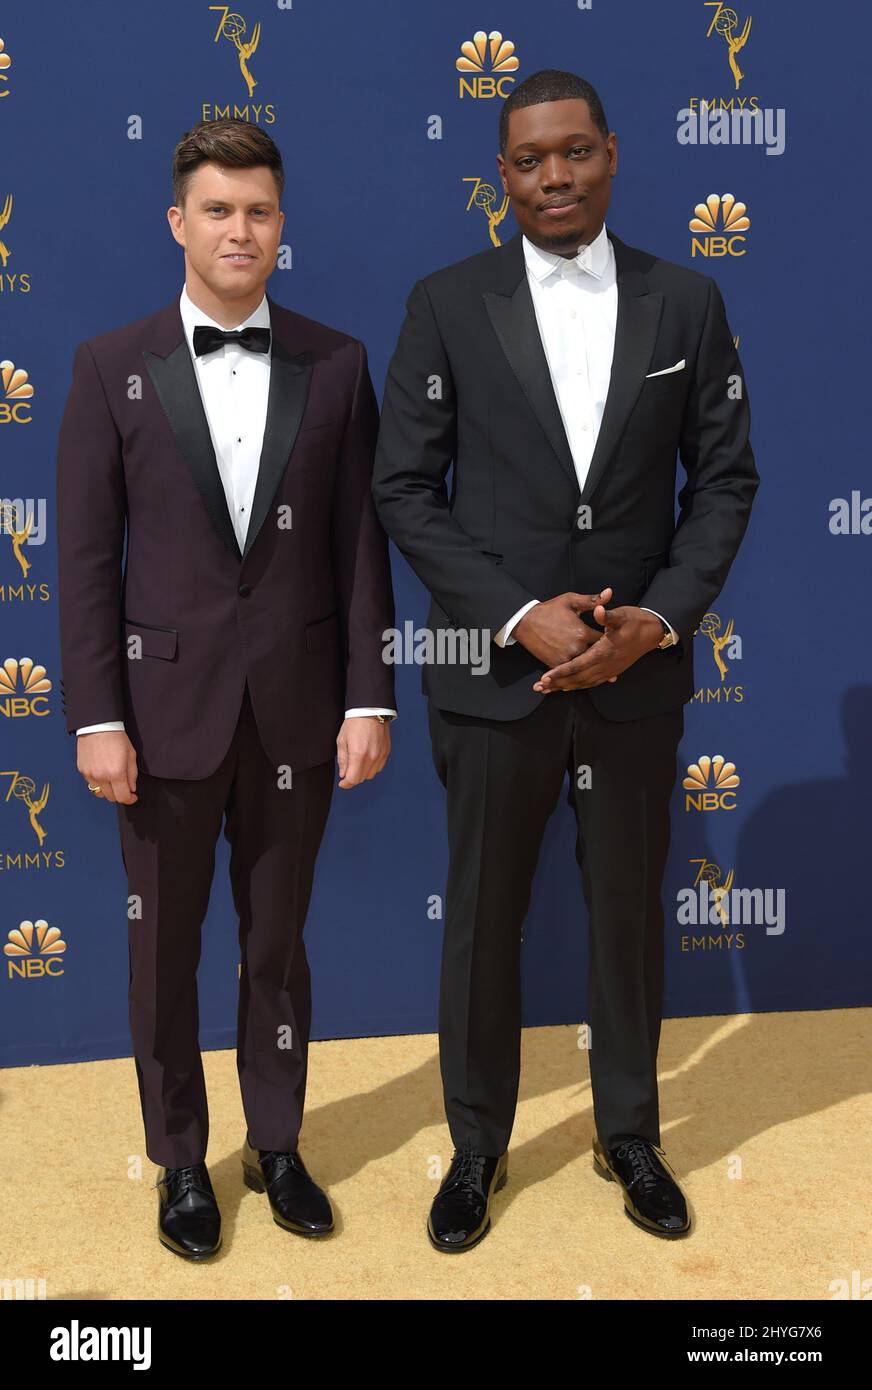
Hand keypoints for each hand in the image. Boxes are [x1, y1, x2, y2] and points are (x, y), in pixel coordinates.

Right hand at [76, 730, 138, 803]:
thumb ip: (132, 774)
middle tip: (124, 787)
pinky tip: (102, 773)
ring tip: (112, 780)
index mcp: (116, 773)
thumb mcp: (131, 755)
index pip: (123, 797)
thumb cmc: (116, 738)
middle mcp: (101, 777)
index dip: (130, 799)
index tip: (132, 797)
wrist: (98, 726)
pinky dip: (98, 782)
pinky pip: (91, 783)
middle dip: (119, 794)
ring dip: (108, 791)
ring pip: (100, 793)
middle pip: (111, 798)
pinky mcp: (82, 770)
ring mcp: (90, 774)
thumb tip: (131, 788)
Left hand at [336, 716, 391, 788]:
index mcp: (358, 754)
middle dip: (353, 778)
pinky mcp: (386, 752)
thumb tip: (343, 774)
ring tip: (357, 764)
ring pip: (371, 774)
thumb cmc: (355, 723)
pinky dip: (371, 767)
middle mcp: (372, 757)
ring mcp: (381, 755)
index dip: (346, 784)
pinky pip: (379, 767)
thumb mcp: (342, 741)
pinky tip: (366, 759)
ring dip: (363, 773)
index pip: (353, 779)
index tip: (342, 783)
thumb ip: (343, 760)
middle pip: (362, 778)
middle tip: (347, 772)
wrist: (370, 711)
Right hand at [513, 589, 613, 666]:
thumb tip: (610, 592)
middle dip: (606, 658)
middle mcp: (576, 648)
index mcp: (582, 632)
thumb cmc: (550, 609)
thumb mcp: (571, 601)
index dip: (612, 642)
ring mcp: (565, 659)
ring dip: (594, 669)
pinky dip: (580, 674)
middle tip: (617, 662)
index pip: (605, 641)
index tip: (618, 643)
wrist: (525, 622)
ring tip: (607, 673)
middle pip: (597, 657)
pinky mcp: (556, 666)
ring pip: (585, 667)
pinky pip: (572, 673)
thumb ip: (592, 601)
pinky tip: (588, 675)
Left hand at [533, 603, 663, 691]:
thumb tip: (598, 610)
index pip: (578, 665)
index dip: (560, 672)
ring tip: (549, 690)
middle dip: (558, 683)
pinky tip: (570, 686)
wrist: (654, 631)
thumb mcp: (622, 614)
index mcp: (605, 651)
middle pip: (578, 678)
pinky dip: (580, 685)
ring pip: (585, 682)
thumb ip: (607, 614)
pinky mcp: (614, 670)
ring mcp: (611, 669)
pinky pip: (593, 682)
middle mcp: (606, 664)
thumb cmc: (636, 621)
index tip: (545, 677)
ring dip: (566, 686)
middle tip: (540, 688)